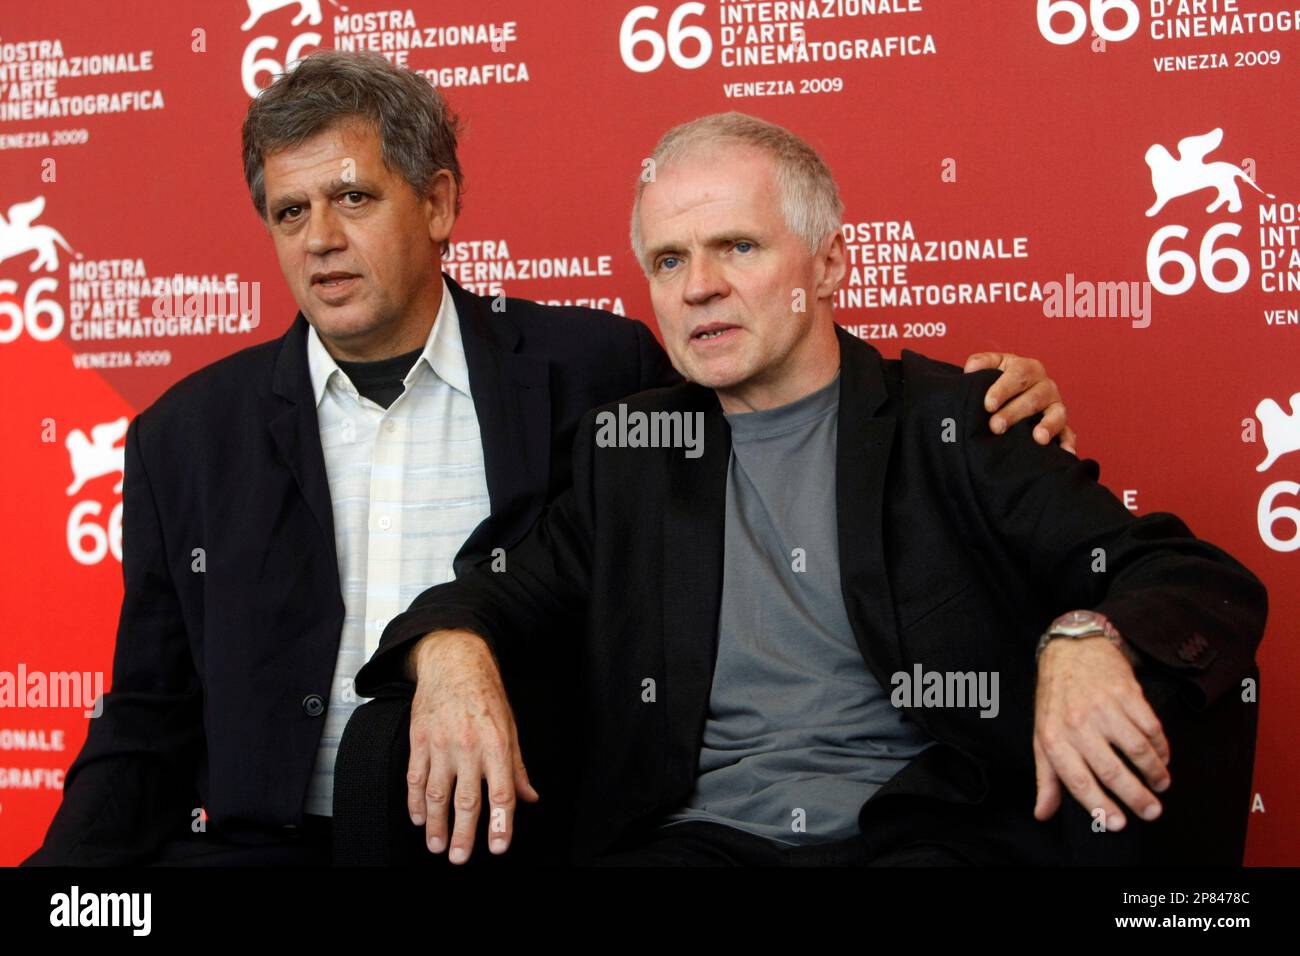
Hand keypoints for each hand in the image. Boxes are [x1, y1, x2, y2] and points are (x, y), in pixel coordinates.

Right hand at [405, 629, 538, 862]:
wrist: (454, 662)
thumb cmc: (486, 695)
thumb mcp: (511, 728)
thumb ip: (518, 767)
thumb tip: (530, 797)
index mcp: (497, 744)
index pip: (501, 791)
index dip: (501, 822)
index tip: (498, 846)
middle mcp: (469, 746)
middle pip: (466, 799)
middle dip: (463, 834)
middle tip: (459, 858)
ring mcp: (441, 744)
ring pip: (436, 793)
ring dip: (436, 824)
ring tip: (437, 845)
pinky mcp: (419, 740)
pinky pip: (415, 777)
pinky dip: (414, 802)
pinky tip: (418, 818)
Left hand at [964, 352, 1077, 454]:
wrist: (1010, 395)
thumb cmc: (999, 380)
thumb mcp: (991, 367)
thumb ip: (980, 363)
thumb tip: (970, 369)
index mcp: (1028, 368)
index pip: (1018, 374)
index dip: (1003, 389)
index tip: (988, 404)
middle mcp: (1045, 385)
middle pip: (1034, 398)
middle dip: (1014, 413)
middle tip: (996, 427)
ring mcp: (1055, 406)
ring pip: (1056, 414)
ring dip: (1048, 425)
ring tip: (1038, 438)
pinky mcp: (1061, 424)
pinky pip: (1068, 433)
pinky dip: (1067, 442)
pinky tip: (1065, 452)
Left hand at [1032, 636, 1170, 831]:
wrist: (1070, 651)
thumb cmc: (1055, 700)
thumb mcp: (1042, 737)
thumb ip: (1046, 779)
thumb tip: (1043, 814)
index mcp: (1054, 738)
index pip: (1078, 781)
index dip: (1100, 806)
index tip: (1119, 824)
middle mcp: (1078, 724)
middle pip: (1113, 771)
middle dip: (1137, 798)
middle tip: (1152, 812)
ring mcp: (1104, 707)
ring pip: (1138, 750)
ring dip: (1155, 773)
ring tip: (1161, 785)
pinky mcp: (1127, 693)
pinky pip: (1151, 728)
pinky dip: (1161, 747)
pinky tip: (1162, 757)